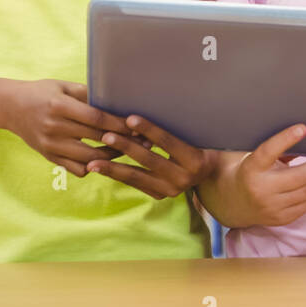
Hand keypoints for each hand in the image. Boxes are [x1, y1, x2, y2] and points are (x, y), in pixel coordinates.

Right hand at [0, 79, 136, 176]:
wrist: (10, 107)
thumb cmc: (42, 92)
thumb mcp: (63, 86)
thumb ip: (89, 94)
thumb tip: (118, 100)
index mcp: (59, 106)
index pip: (96, 118)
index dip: (119, 123)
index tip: (138, 125)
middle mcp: (54, 128)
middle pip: (95, 139)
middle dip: (123, 140)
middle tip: (145, 141)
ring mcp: (50, 145)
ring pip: (89, 158)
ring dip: (112, 156)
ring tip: (130, 151)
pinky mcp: (49, 157)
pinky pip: (76, 169)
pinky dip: (93, 167)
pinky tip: (106, 160)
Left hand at [87, 114, 218, 199]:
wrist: (212, 175)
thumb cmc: (202, 145)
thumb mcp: (196, 136)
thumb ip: (175, 129)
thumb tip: (147, 111)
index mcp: (196, 160)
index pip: (168, 142)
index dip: (149, 130)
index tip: (129, 119)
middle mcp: (184, 178)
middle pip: (150, 160)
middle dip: (126, 148)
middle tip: (106, 136)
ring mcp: (171, 190)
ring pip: (137, 177)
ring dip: (113, 168)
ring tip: (92, 163)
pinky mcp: (160, 196)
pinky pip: (135, 184)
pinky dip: (118, 175)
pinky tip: (101, 168)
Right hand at [227, 124, 305, 225]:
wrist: (232, 204)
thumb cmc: (247, 171)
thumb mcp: (251, 156)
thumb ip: (273, 148)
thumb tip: (303, 132)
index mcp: (250, 169)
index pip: (267, 152)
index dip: (284, 140)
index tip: (303, 128)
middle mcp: (261, 189)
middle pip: (297, 177)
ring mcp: (272, 206)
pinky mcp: (282, 218)